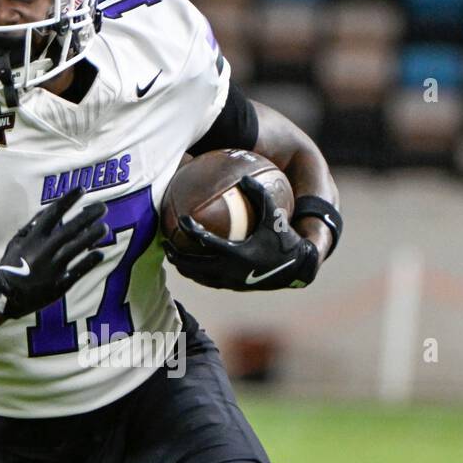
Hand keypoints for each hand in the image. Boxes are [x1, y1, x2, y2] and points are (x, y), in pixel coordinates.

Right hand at [0, 186, 107, 318]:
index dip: (68, 200)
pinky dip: (90, 260)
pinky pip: (79, 270)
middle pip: (71, 229)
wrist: (6, 296)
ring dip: (93, 236)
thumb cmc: (11, 265)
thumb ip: (32, 226)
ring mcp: (54, 267)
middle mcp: (45, 250)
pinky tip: (100, 252)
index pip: (53, 213)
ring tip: (104, 227)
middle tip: (103, 207)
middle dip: (88, 216)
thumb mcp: (17, 242)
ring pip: (77, 248)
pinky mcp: (60, 283)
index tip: (81, 189)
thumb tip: (49, 211)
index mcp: (33, 238)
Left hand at [162, 174, 318, 290]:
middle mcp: (230, 271)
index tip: (181, 220)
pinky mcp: (232, 286)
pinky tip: (191, 262)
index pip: (207, 242)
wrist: (297, 268)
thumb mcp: (273, 215)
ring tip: (172, 254)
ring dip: (183, 266)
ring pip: (197, 276)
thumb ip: (259, 195)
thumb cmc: (284, 239)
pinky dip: (196, 273)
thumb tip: (244, 176)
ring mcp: (230, 282)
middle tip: (166, 241)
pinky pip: (207, 281)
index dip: (191, 231)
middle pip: (193, 265)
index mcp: (238, 254)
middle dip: (176, 255)